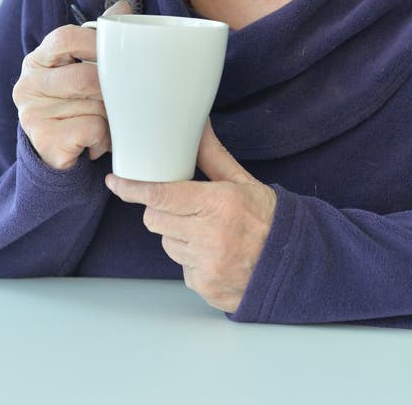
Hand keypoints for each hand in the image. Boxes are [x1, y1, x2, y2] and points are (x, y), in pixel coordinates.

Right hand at [13, 1, 130, 169]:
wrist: (55, 152)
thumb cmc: (73, 103)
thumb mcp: (80, 67)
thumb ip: (98, 37)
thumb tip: (123, 6)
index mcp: (37, 61)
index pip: (65, 38)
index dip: (95, 43)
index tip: (116, 53)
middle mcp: (28, 85)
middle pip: (85, 77)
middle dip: (110, 90)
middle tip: (120, 97)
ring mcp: (33, 115)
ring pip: (94, 106)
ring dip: (109, 116)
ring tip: (104, 121)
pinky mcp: (45, 141)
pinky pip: (92, 130)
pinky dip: (103, 138)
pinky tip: (94, 141)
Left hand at [105, 120, 276, 312]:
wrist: (296, 265)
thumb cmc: (268, 219)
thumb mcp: (242, 182)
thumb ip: (212, 156)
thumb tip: (198, 125)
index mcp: (218, 203)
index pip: (161, 195)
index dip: (133, 188)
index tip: (115, 181)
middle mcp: (210, 235)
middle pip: (155, 219)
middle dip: (162, 210)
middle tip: (185, 208)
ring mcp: (207, 265)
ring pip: (166, 243)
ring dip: (177, 236)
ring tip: (207, 233)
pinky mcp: (205, 287)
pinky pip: (181, 268)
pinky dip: (191, 261)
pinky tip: (215, 255)